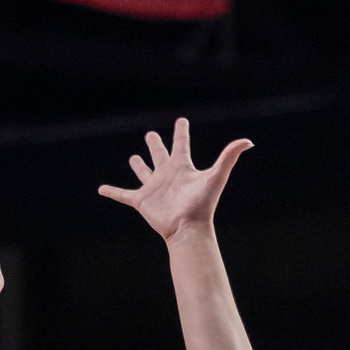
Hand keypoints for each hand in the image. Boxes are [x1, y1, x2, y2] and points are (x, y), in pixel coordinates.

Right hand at [97, 118, 251, 241]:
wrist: (187, 228)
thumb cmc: (202, 204)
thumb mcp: (215, 176)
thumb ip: (229, 156)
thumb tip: (248, 141)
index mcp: (182, 167)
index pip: (181, 144)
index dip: (181, 132)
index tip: (181, 121)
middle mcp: (167, 175)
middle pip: (160, 155)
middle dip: (155, 144)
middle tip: (150, 135)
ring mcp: (154, 188)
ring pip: (144, 172)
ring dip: (138, 166)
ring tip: (133, 158)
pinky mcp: (142, 201)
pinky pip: (123, 195)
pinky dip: (112, 192)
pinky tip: (101, 189)